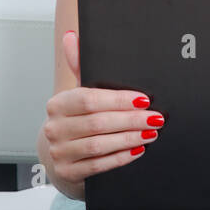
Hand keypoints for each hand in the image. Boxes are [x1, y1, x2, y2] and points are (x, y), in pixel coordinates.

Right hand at [40, 30, 163, 199]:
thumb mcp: (79, 93)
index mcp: (58, 104)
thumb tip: (72, 36)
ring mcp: (59, 153)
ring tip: (151, 133)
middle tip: (155, 117)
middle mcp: (54, 128)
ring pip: (99, 145)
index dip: (118, 100)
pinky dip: (121, 157)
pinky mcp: (68, 173)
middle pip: (97, 123)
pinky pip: (98, 165)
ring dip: (129, 138)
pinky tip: (138, 150)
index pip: (89, 99)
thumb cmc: (78, 119)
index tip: (143, 99)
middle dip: (131, 120)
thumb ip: (79, 66)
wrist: (64, 153)